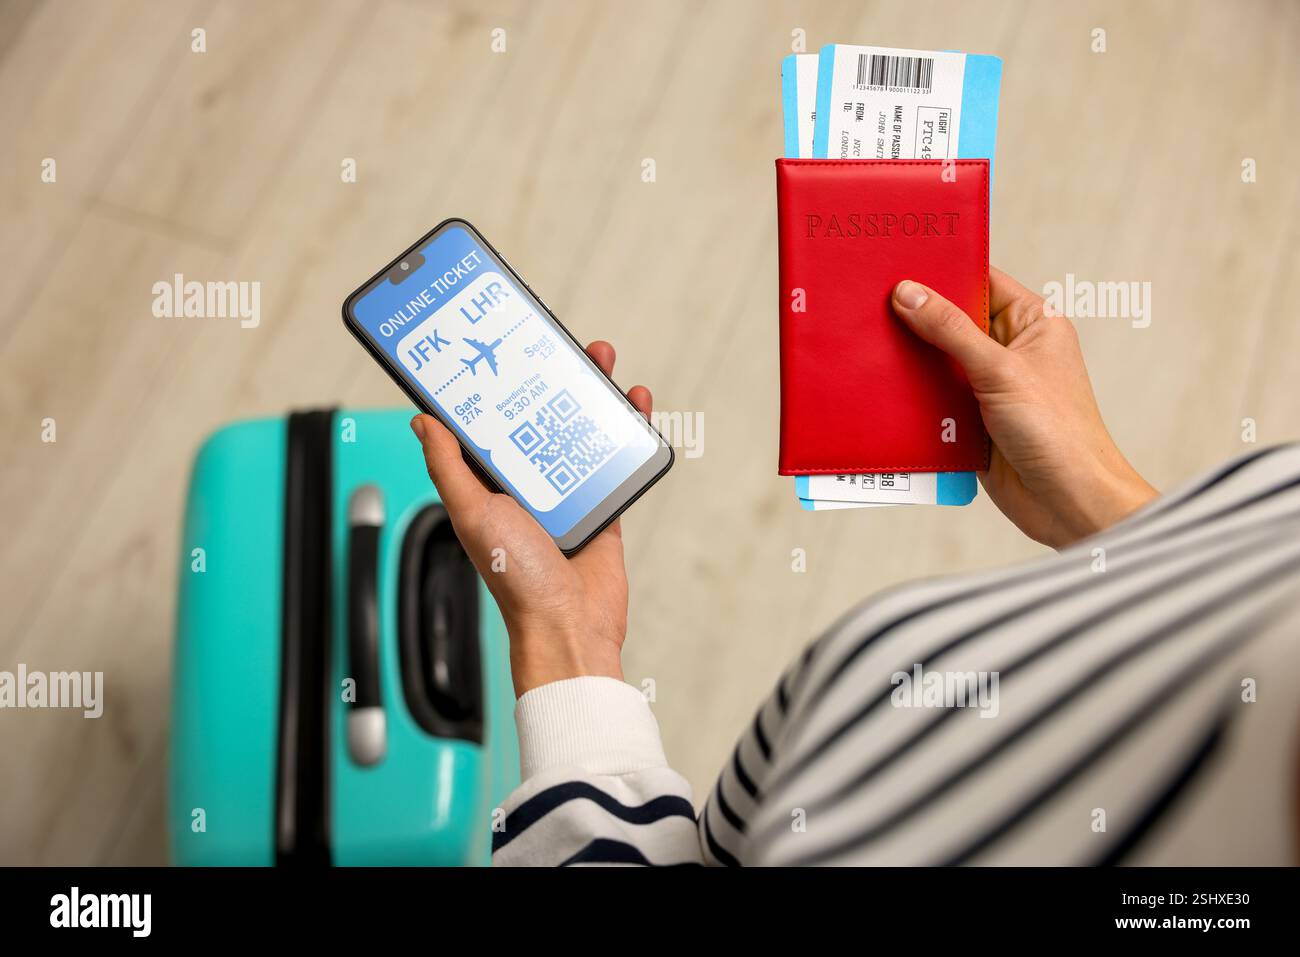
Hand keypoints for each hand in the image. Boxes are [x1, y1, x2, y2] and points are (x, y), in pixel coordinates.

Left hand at [410, 341, 651, 696]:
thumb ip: (448, 467)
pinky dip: (628, 428)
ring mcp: (568, 491)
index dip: (493, 383)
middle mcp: (527, 482)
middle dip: (548, 375)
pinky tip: (636, 402)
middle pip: (539, 414)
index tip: (499, 346)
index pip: (489, 421)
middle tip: (557, 341)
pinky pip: (616, 457)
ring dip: (591, 391)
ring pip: (580, 428)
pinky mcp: (603, 504)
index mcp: (490, 481)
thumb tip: (422, 420)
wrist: (569, 626)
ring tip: (599, 358)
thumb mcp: (472, 514)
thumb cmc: (514, 579)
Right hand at [891, 269, 1156, 548]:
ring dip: (909, 361)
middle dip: (915, 318)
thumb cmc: (1057, 432)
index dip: (942, 271)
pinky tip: (879, 388)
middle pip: (951, 321)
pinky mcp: (970, 420)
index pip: (980, 281)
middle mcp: (1010, 350)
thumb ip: (951, 331)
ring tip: (865, 343)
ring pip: (936, 361)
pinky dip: (910, 397)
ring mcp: (988, 386)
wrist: (1067, 502)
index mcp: (1032, 323)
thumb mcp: (1000, 370)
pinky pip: (931, 399)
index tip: (898, 262)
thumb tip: (908, 293)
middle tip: (868, 303)